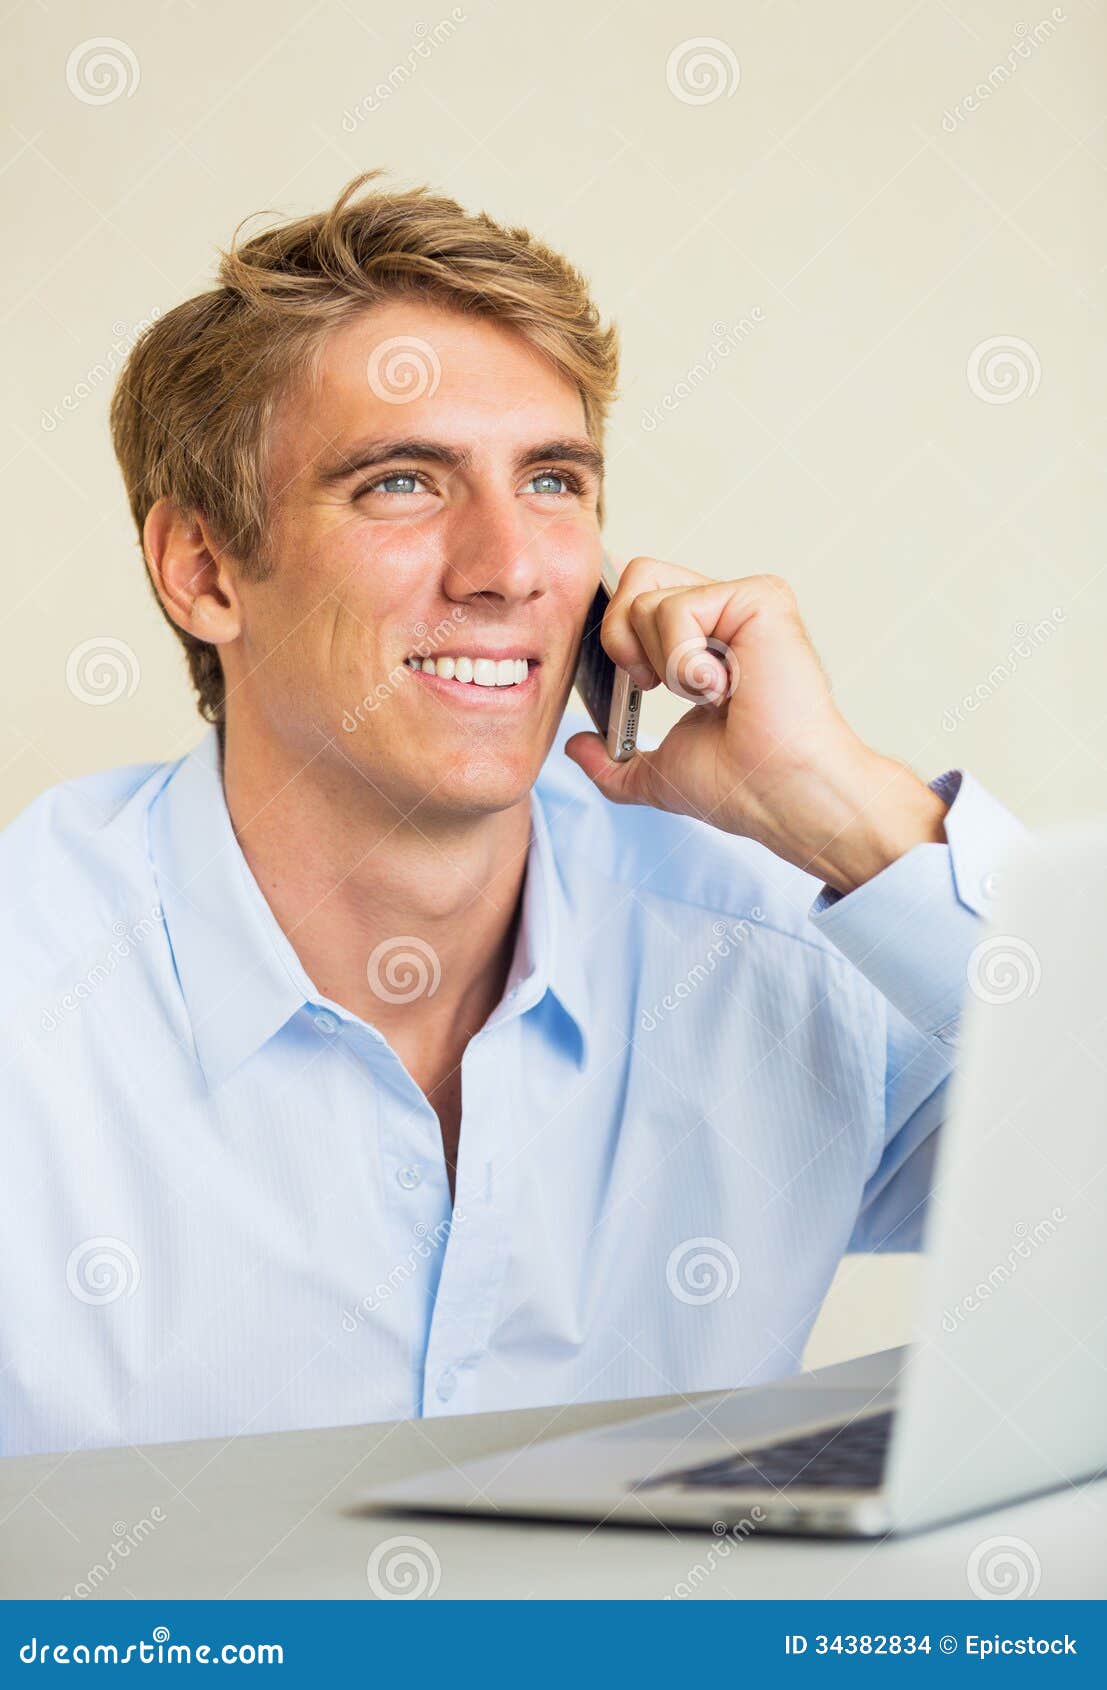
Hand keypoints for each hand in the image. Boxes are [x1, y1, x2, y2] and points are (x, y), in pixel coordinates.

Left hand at [563, 556, 947, 894]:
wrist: (776, 794)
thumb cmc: (739, 785)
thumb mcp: (657, 774)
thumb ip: (614, 761)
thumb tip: (576, 746)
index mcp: (702, 643)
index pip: (637, 600)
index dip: (619, 635)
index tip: (637, 684)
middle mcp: (723, 614)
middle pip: (635, 579)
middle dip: (623, 640)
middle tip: (656, 686)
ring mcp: (742, 602)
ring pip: (647, 598)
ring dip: (664, 664)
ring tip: (709, 692)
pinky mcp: (760, 598)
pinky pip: (680, 605)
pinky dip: (685, 659)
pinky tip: (723, 686)